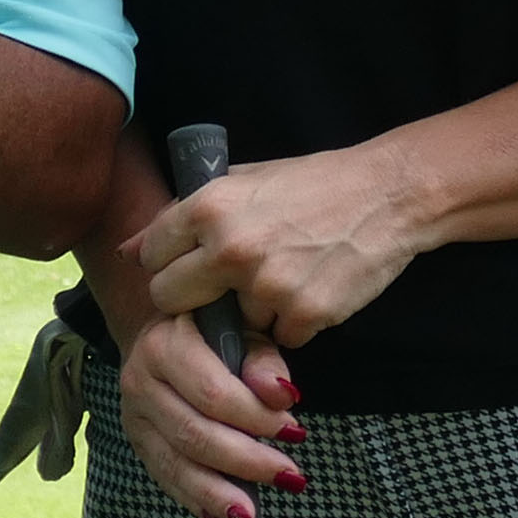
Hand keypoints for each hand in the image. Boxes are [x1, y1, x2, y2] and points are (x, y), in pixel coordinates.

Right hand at [110, 284, 307, 517]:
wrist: (161, 332)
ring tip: (252, 516)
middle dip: (245, 461)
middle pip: (193, 433)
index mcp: (165, 344)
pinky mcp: (137, 442)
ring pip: (174, 463)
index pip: (212, 392)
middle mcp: (140, 381)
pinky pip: (164, 477)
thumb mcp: (245, 331)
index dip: (255, 417)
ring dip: (216, 493)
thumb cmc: (215, 332)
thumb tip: (284, 396)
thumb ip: (265, 362)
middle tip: (289, 476)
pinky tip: (221, 516)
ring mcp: (133, 415)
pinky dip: (195, 499)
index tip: (296, 433)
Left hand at [138, 144, 434, 361]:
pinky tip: (312, 286)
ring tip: (287, 274)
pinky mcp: (304, 314)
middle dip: (191, 297)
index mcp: (210, 207)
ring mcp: (268, 285)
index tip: (189, 263)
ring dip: (252, 310)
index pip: (150, 257)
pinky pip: (278, 336)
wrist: (390, 195)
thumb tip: (127, 250)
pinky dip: (292, 321)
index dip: (168, 262)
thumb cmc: (316, 183)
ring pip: (230, 322)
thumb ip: (183, 215)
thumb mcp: (245, 181)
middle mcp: (231, 248)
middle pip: (169, 300)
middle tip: (224, 284)